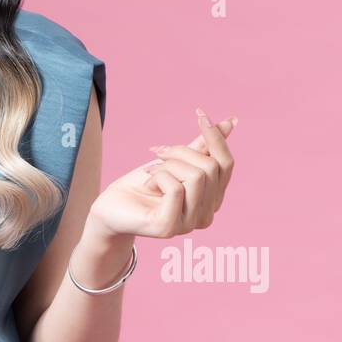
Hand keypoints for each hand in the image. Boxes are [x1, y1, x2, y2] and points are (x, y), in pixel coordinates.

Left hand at [89, 108, 237, 240]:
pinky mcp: (169, 227)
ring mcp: (189, 224)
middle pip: (211, 167)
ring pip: (196, 176)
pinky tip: (148, 185)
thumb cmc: (142, 184)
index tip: (199, 113)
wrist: (110, 207)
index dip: (215, 136)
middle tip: (158, 153)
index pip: (227, 163)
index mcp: (212, 199)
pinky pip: (176, 189)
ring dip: (168, 165)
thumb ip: (201, 147)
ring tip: (152, 173)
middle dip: (181, 151)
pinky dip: (158, 177)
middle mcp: (206, 215)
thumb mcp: (174, 160)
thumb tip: (231, 122)